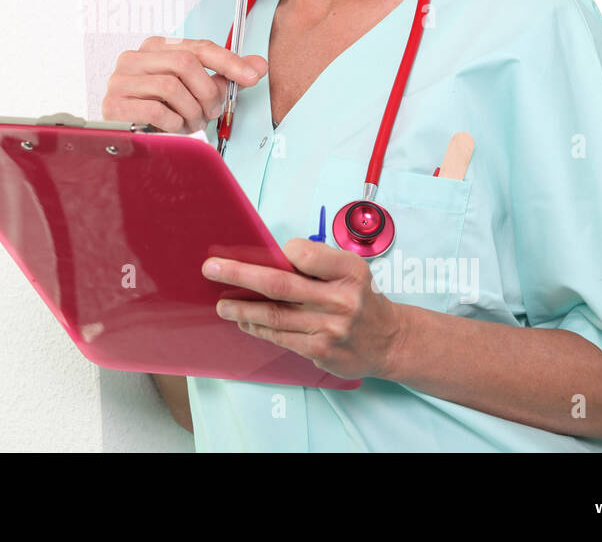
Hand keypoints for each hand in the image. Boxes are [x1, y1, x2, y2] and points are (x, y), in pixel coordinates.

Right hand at [101, 36, 267, 133]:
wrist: (126, 140)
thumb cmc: (161, 113)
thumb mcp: (195, 92)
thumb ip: (224, 77)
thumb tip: (259, 65)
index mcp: (155, 48)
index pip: (198, 47)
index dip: (228, 61)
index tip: (252, 76)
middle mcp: (134, 58)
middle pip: (185, 63)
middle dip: (207, 92)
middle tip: (212, 112)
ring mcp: (120, 80)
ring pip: (171, 86)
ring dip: (190, 111)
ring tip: (191, 123)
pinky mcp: (114, 104)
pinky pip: (155, 109)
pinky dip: (173, 123)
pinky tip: (174, 129)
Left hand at [202, 238, 410, 380]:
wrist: (389, 340)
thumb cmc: (361, 297)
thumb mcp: (350, 270)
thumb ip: (316, 263)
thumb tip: (268, 258)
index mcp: (348, 270)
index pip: (303, 254)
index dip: (281, 251)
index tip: (264, 251)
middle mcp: (341, 299)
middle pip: (280, 284)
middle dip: (240, 274)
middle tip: (212, 269)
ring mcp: (330, 328)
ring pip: (275, 315)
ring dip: (242, 308)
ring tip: (221, 304)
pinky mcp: (321, 351)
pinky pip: (281, 337)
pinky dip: (258, 328)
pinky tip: (244, 320)